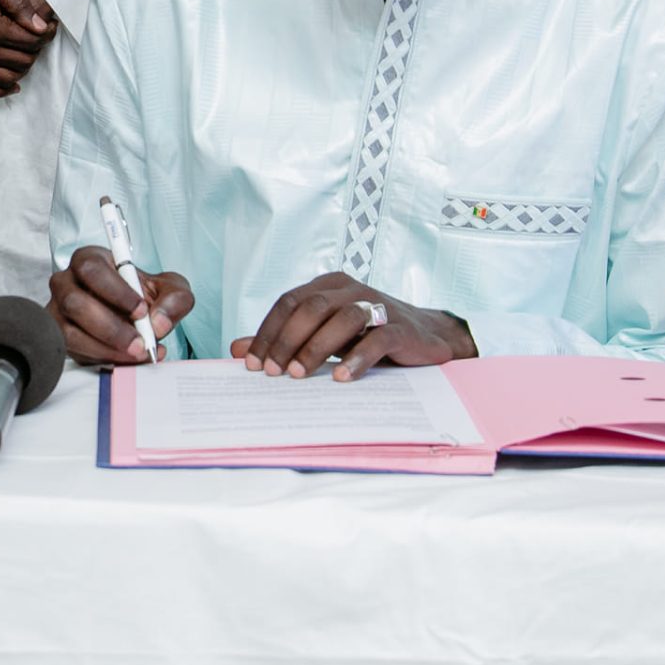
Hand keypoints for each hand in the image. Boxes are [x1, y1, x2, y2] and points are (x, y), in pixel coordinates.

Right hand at [0, 0, 55, 117]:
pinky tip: (10, 83)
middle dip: (34, 51)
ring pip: (8, 79)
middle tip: (33, 40)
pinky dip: (1, 90)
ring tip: (21, 56)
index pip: (32, 42)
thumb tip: (40, 26)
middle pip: (23, 62)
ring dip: (20, 69)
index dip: (45, 35)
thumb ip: (18, 4)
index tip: (47, 28)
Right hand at [46, 244, 193, 365]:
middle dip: (111, 328)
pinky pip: (72, 352)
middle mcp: (66, 283)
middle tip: (139, 343)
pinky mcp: (60, 338)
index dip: (115, 291)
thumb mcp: (170, 289)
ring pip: (69, 332)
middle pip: (75, 303)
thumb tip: (158, 323)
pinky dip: (101, 360)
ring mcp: (58, 312)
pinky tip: (124, 360)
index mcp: (89, 260)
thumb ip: (174, 299)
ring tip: (136, 354)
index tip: (141, 311)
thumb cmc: (145, 297)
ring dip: (105, 348)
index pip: (91, 269)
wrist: (136, 319)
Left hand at [230, 273, 476, 381]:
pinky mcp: (400, 327)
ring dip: (315, 348)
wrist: (426, 337)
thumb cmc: (366, 336)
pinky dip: (356, 359)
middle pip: (310, 308)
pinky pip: (376, 339)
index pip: (288, 303)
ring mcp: (377, 305)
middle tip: (272, 372)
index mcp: (328, 286)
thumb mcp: (322, 336)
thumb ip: (283, 340)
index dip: (268, 332)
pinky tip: (341, 379)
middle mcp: (350, 289)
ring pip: (340, 318)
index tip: (252, 363)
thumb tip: (237, 349)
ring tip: (300, 377)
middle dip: (286, 341)